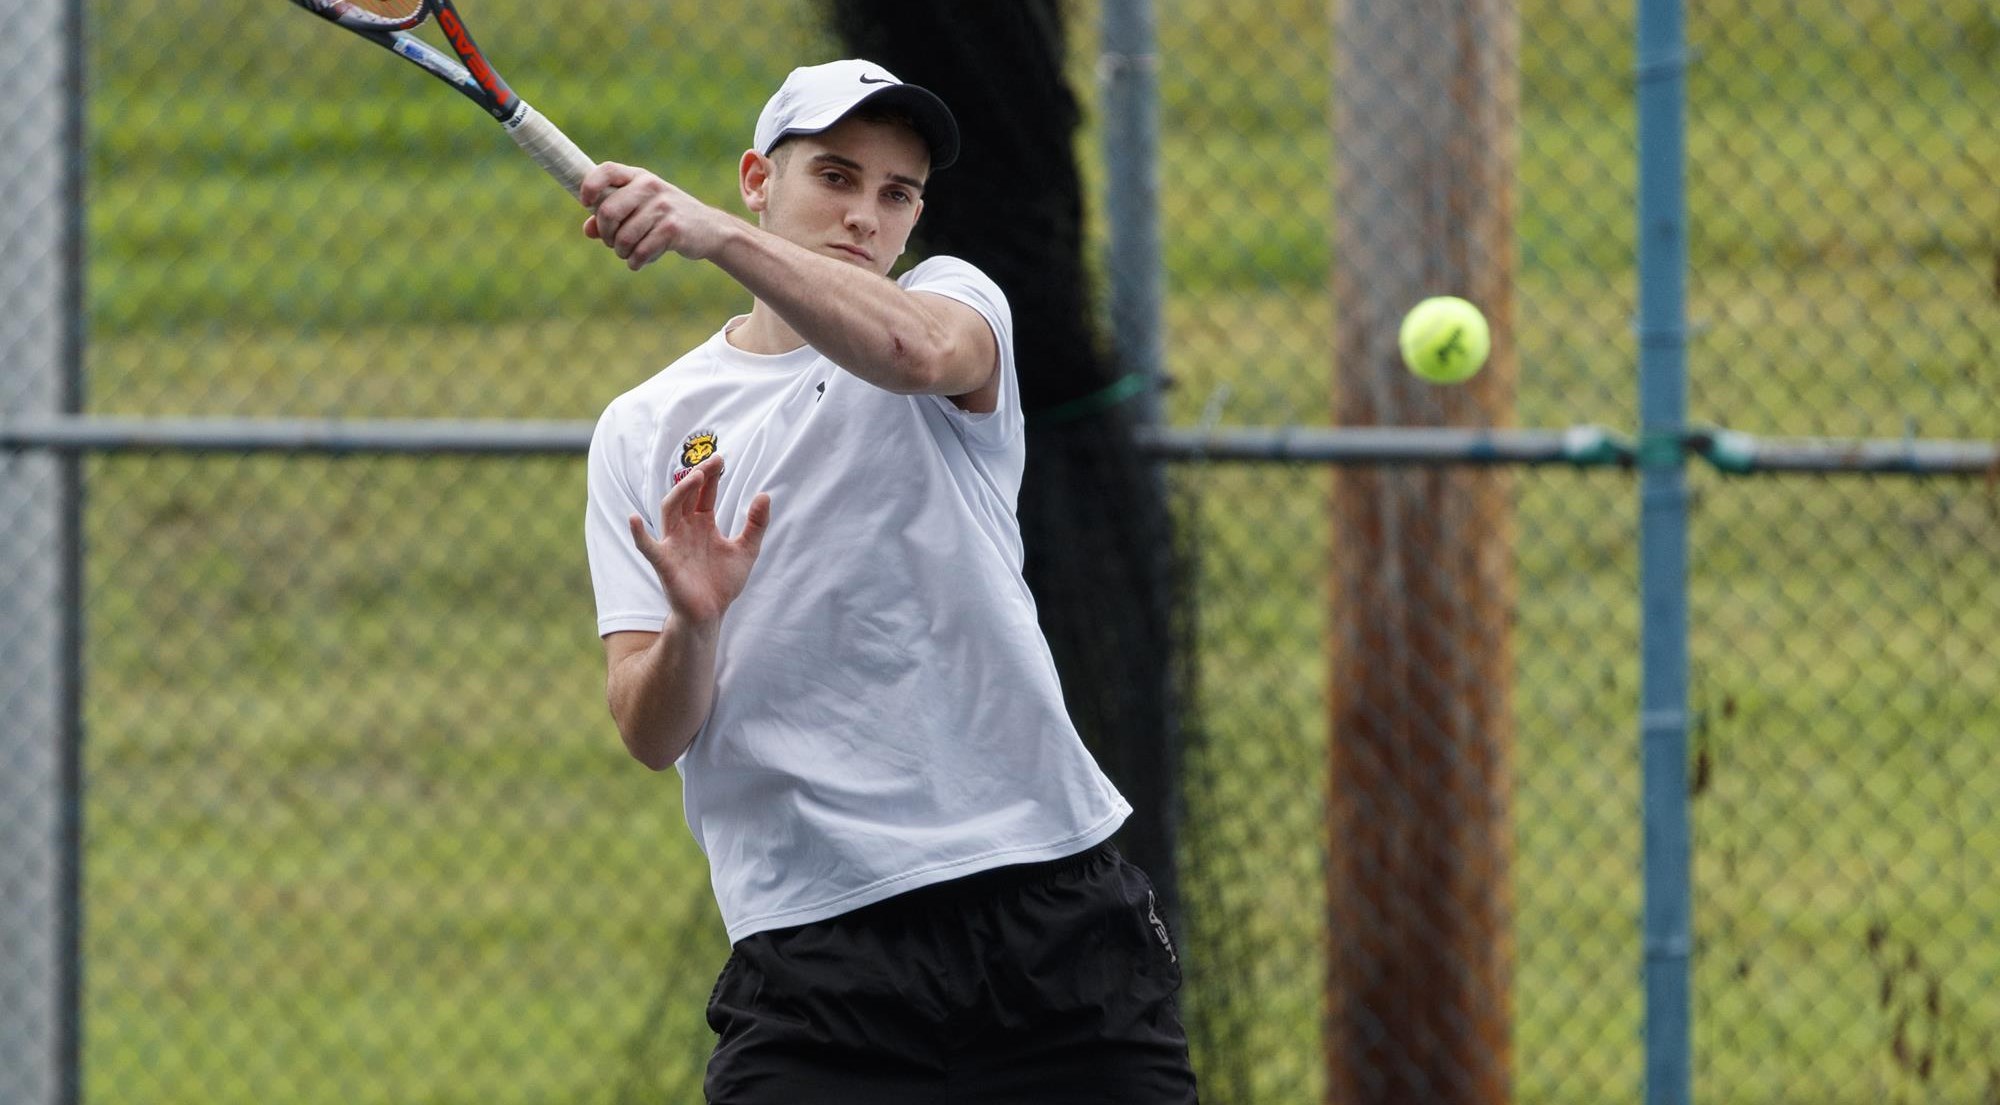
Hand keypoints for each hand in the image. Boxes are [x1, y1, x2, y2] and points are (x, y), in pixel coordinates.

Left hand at [580, 162, 735, 270]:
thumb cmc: (668, 219)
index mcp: (639, 177)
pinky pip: (641, 251)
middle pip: (608, 211)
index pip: (606, 170)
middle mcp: (650, 187)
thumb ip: (613, 217)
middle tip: (612, 243)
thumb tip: (588, 229)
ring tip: (629, 254)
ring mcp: (663, 207)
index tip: (586, 204)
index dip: (589, 186)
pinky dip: (636, 262)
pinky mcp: (673, 228)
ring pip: (623, 237)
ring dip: (621, 252)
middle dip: (606, 234)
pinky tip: (640, 261)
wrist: (711, 230)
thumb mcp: (642, 210)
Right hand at [627, 455, 771, 626]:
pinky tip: (633, 519)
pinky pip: (646, 546)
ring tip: (695, 477)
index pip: (705, 493)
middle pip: (687, 495)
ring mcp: (673, 544)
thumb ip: (756, 524)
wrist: (711, 614)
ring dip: (680, 493)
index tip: (721, 459)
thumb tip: (764, 495)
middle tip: (713, 462)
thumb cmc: (723, 582)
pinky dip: (638, 534)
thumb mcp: (747, 550)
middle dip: (698, 477)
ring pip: (670, 510)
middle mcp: (685, 529)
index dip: (712, 476)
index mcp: (703, 524)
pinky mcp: (664, 563)